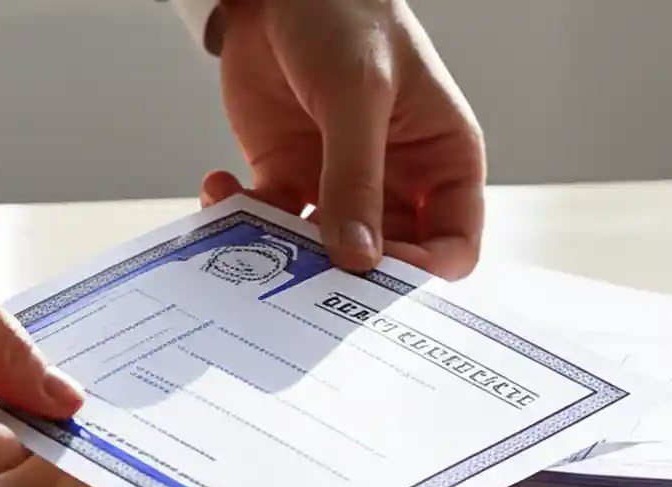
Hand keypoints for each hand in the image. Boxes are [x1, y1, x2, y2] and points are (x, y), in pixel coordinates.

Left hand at [203, 0, 485, 278]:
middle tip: (302, 276)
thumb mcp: (358, 94)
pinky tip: (218, 186)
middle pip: (384, 260)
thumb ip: (356, 178)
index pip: (452, 244)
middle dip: (345, 275)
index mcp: (442, 161)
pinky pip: (268, 220)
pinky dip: (239, 216)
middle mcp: (396, 181)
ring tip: (251, 238)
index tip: (374, 276)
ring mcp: (339, 183)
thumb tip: (358, 258)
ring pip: (321, 250)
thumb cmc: (346, 15)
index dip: (421, 270)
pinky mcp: (288, 175)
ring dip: (284, 252)